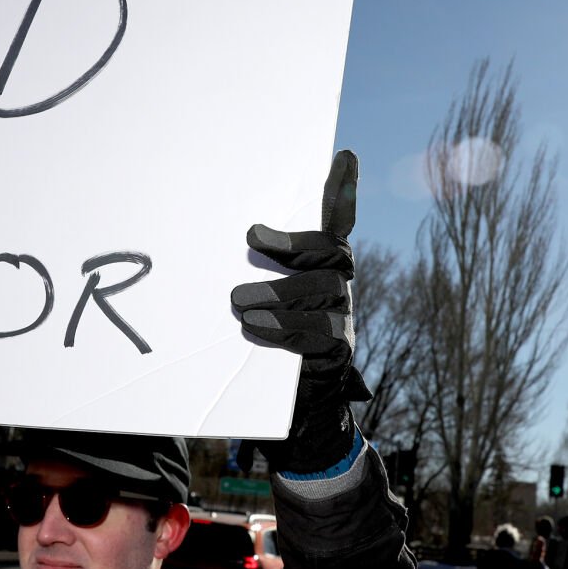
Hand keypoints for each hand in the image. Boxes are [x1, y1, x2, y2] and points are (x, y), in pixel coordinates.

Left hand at [231, 150, 370, 473]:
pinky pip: (319, 333)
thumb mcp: (255, 301)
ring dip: (278, 291)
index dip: (343, 190)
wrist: (292, 412)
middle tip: (251, 237)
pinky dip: (283, 329)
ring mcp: (344, 319)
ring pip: (323, 291)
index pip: (339, 220)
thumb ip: (251, 270)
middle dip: (291, 242)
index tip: (343, 156)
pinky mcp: (339, 353)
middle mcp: (340, 287)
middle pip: (331, 252)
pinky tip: (255, 330)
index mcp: (321, 266)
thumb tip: (223, 236)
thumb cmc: (263, 342)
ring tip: (238, 303)